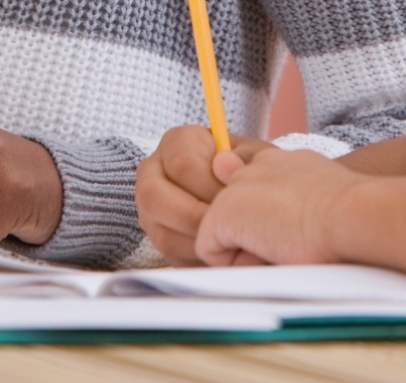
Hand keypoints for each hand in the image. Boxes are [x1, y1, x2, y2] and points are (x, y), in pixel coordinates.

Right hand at [135, 125, 273, 263]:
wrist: (245, 192)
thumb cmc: (249, 171)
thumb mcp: (254, 158)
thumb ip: (245, 160)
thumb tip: (228, 166)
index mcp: (176, 143)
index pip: (181, 165)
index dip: (210, 186)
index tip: (236, 198)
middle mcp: (153, 173)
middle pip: (153, 198)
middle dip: (195, 218)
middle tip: (227, 228)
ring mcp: (151, 209)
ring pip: (162, 234)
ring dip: (200, 245)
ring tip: (231, 244)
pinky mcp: (160, 238)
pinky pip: (172, 258)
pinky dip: (201, 262)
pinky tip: (224, 257)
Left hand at [195, 146, 361, 266]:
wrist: (353, 214)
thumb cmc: (353, 216)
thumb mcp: (325, 200)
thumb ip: (293, 201)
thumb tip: (267, 213)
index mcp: (284, 164)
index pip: (260, 194)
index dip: (272, 222)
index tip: (299, 233)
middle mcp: (256, 167)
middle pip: (241, 215)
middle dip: (257, 236)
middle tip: (295, 244)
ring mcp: (235, 188)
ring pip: (227, 232)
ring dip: (249, 248)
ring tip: (286, 250)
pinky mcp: (222, 212)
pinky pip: (212, 251)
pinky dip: (235, 263)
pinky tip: (269, 256)